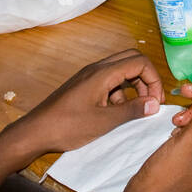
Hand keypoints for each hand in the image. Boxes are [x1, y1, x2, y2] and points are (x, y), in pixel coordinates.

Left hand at [25, 49, 164, 153]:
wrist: (36, 132)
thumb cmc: (68, 126)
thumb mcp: (104, 122)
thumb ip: (131, 111)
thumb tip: (154, 104)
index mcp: (102, 73)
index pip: (140, 62)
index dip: (154, 79)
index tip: (155, 102)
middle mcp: (96, 69)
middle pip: (131, 60)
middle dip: (146, 79)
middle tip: (150, 102)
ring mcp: (89, 76)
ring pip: (120, 71)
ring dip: (133, 86)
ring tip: (135, 110)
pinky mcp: (84, 86)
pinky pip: (109, 81)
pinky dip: (119, 93)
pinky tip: (114, 113)